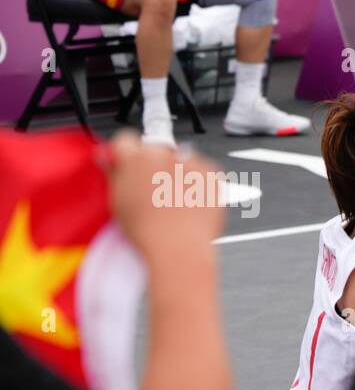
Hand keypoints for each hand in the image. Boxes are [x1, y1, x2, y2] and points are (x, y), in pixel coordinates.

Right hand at [104, 131, 224, 262]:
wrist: (180, 249)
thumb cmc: (148, 232)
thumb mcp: (118, 203)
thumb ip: (113, 174)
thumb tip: (108, 157)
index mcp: (135, 158)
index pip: (126, 139)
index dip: (128, 153)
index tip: (131, 164)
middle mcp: (163, 154)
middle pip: (156, 149)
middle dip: (154, 164)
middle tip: (155, 189)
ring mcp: (190, 163)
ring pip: (182, 159)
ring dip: (179, 172)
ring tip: (176, 202)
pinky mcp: (212, 173)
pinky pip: (204, 172)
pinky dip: (201, 183)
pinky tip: (192, 203)